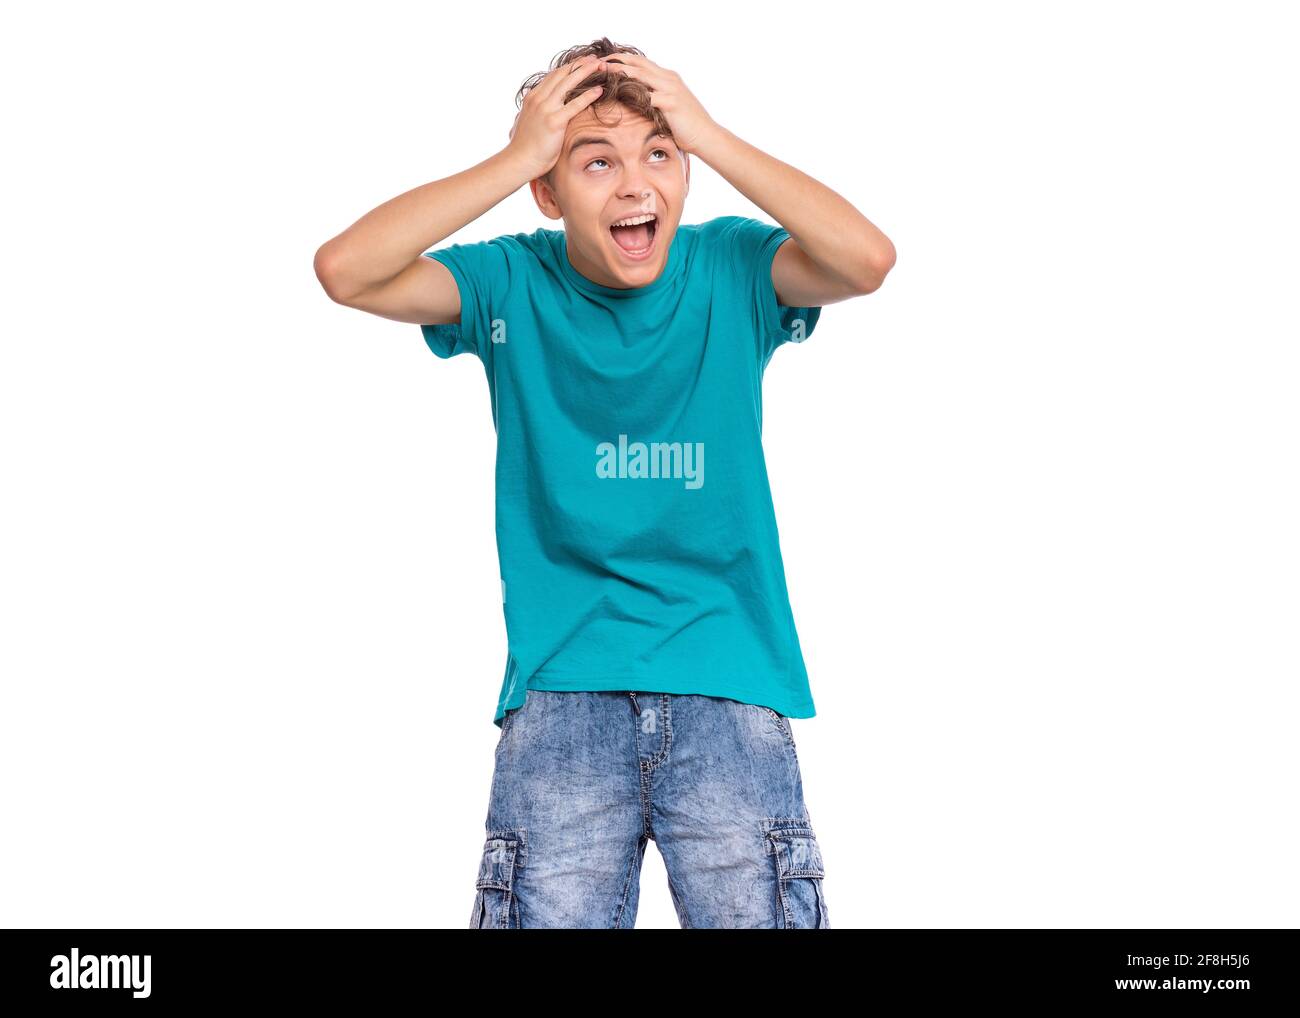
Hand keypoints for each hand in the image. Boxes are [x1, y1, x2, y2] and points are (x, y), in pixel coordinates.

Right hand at [505, 55, 608, 179]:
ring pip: (569, 83)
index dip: (569, 67)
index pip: (553, 76)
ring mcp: (545, 109)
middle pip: (562, 74)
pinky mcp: (554, 121)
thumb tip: (535, 113)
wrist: (519, 161)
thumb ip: (533, 113)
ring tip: (601, 66)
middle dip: (580, 64)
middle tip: (596, 59)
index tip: (582, 62)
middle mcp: (538, 99)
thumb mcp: (526, 122)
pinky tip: (600, 90)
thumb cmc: (524, 146)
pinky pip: (575, 104)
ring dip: (586, 72)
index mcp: (532, 97)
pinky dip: (588, 95)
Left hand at [602, 53, 719, 153]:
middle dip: (616, 60)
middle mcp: (668, 78)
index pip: (641, 62)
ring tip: (602, 72)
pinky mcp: (671, 102)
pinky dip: (631, 93)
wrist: (706, 136)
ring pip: (640, 74)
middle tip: (596, 62)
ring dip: (619, 71)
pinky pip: (646, 95)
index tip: (604, 61)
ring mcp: (670, 88)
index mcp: (668, 77)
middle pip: (638, 62)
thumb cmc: (687, 126)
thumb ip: (655, 98)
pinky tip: (617, 96)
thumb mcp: (669, 106)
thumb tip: (637, 101)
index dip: (622, 59)